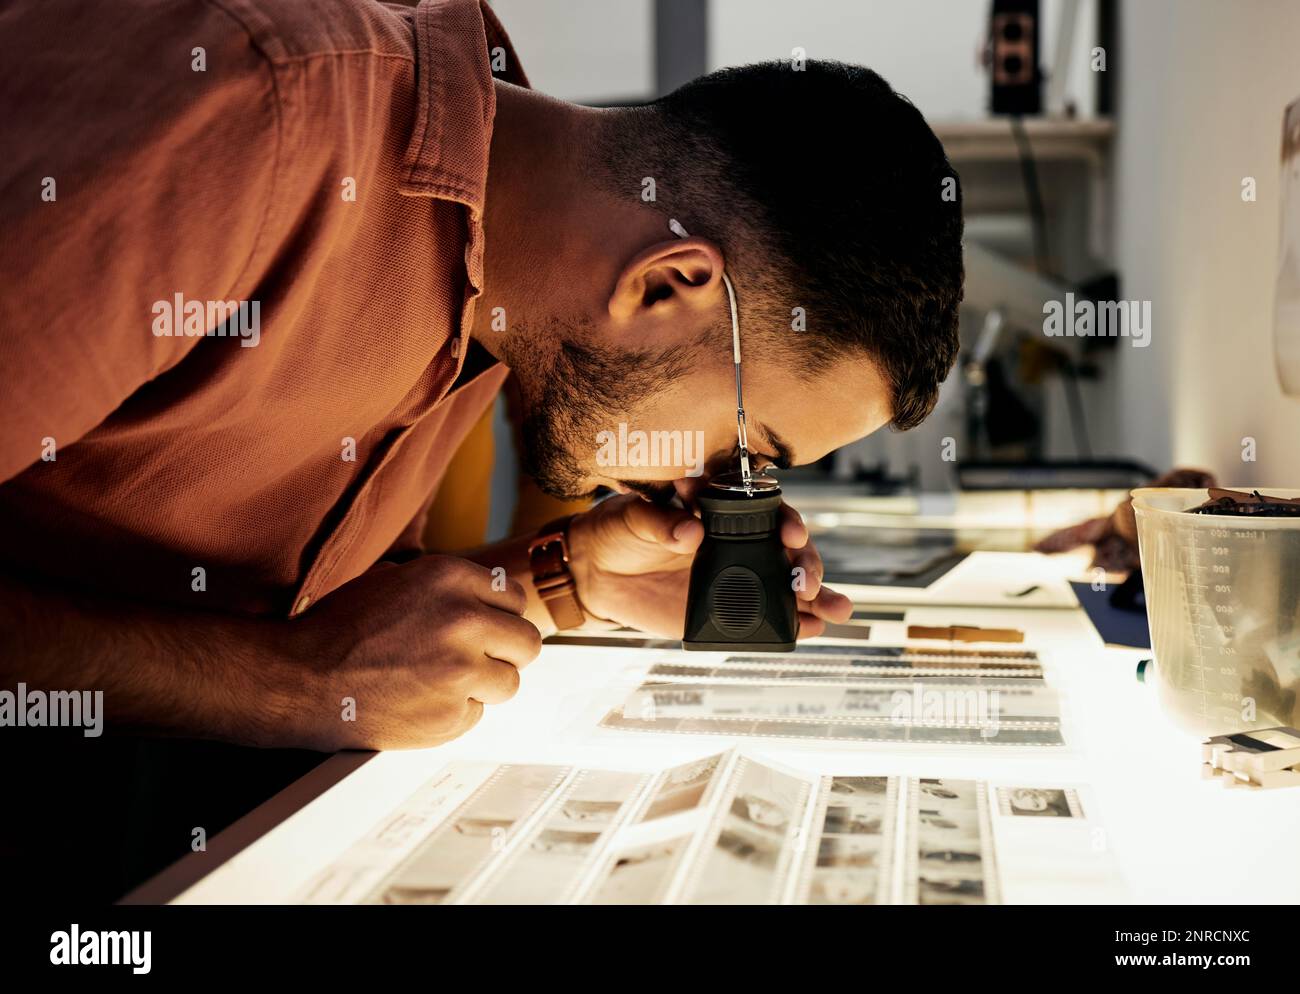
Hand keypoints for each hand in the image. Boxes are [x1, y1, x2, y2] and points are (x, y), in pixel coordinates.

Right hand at [285, 555, 541, 749]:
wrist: (299, 679)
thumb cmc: (340, 627)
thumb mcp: (396, 579)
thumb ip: (448, 587)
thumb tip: (489, 599)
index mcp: (450, 578)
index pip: (515, 598)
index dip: (501, 615)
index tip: (488, 627)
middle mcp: (464, 620)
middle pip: (527, 642)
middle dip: (506, 651)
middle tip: (479, 659)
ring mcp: (460, 671)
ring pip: (510, 682)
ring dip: (484, 684)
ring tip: (444, 681)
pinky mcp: (451, 715)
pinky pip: (477, 714)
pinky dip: (455, 712)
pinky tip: (420, 701)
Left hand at [567, 491, 851, 639]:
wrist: (595, 571)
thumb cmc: (618, 530)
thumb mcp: (633, 517)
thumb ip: (661, 522)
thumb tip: (691, 531)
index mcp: (721, 511)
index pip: (767, 510)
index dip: (785, 521)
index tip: (789, 534)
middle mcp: (738, 542)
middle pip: (787, 551)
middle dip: (806, 564)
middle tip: (808, 581)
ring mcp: (737, 578)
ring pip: (787, 585)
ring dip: (819, 597)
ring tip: (840, 610)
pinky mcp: (727, 610)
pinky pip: (766, 618)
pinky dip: (793, 624)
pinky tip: (814, 629)